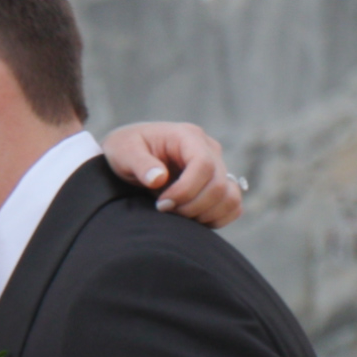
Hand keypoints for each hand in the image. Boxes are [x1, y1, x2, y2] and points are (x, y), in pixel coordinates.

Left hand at [100, 122, 245, 226]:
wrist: (129, 154)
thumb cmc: (125, 149)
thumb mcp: (124, 152)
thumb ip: (139, 164)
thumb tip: (158, 179)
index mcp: (187, 136)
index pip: (204, 165)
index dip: (186, 191)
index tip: (161, 204)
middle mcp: (208, 148)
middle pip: (218, 184)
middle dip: (192, 206)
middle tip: (164, 210)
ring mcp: (217, 166)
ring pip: (230, 197)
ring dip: (205, 214)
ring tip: (177, 215)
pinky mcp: (218, 183)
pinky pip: (232, 206)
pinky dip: (216, 218)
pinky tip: (191, 220)